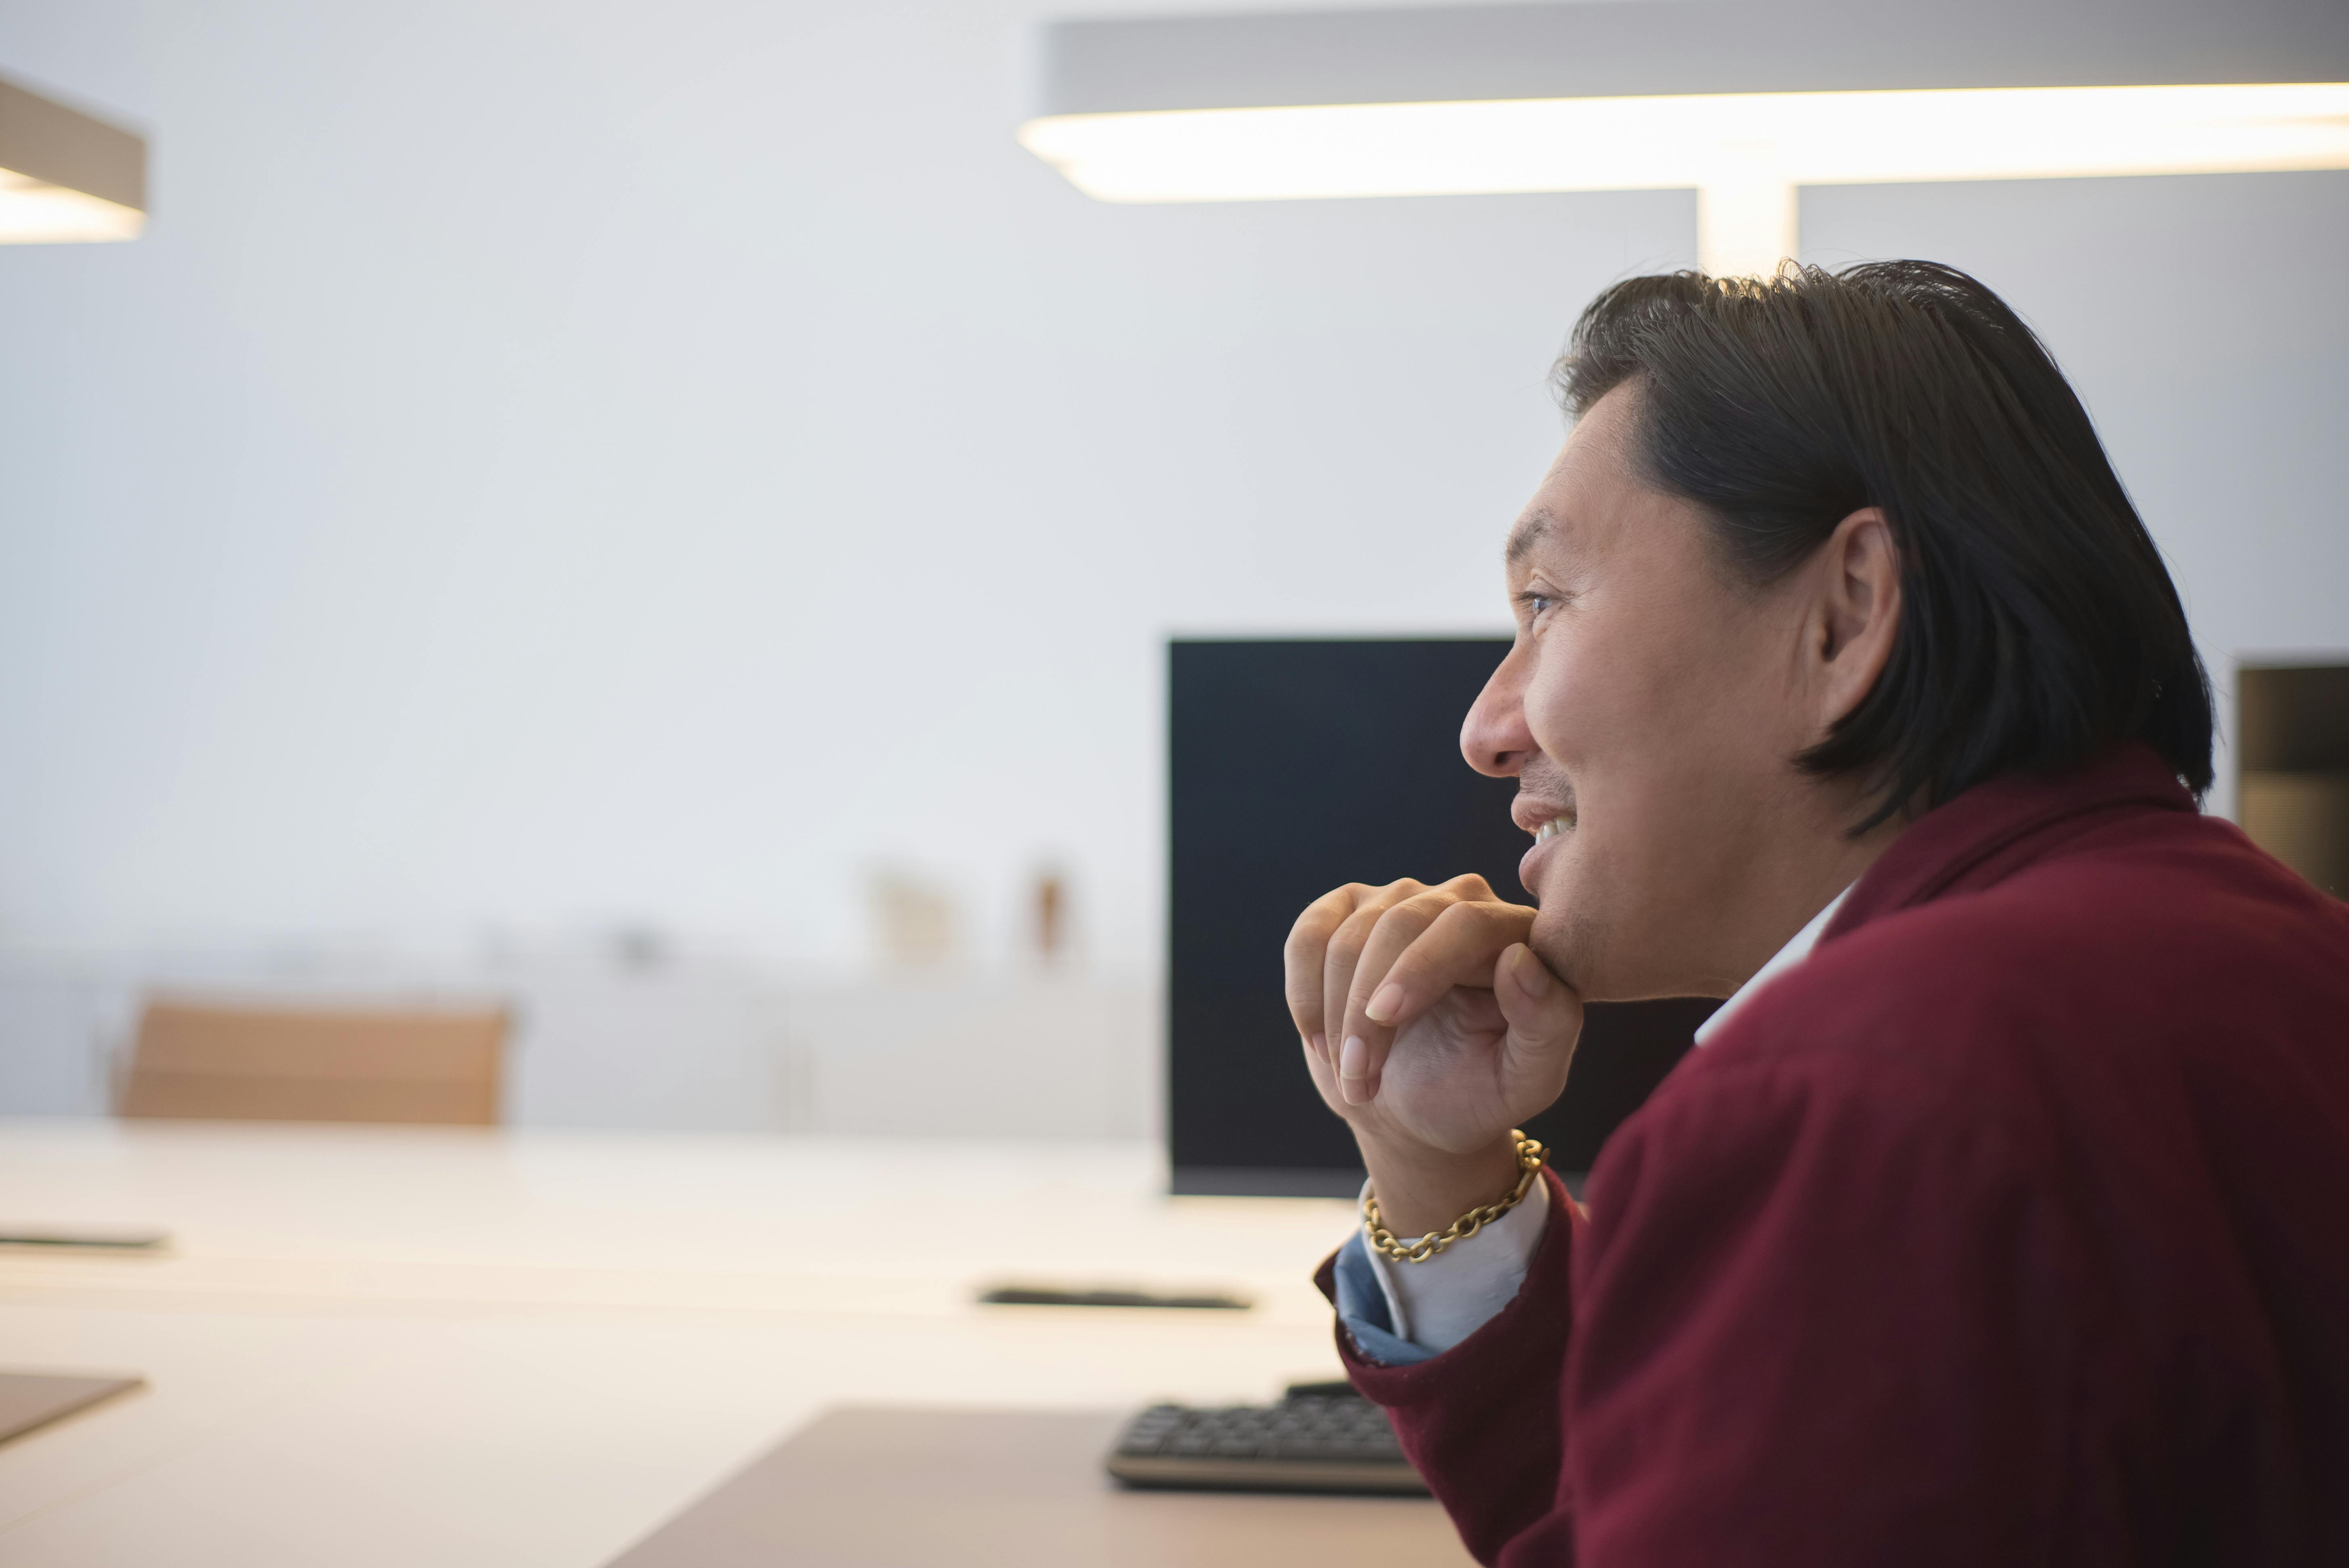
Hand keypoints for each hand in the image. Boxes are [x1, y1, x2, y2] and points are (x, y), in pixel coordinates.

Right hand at [1284, 876, 1583, 1232]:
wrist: (1414, 1110)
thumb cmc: (1478, 1094)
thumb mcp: (1527, 1080)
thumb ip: (1548, 1023)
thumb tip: (1519, 959)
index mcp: (1519, 935)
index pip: (1467, 923)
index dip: (1420, 965)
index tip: (1384, 1017)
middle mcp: (1462, 902)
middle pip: (1400, 922)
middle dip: (1366, 1007)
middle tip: (1361, 1079)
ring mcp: (1401, 901)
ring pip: (1348, 935)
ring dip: (1334, 1014)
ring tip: (1353, 1077)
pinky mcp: (1347, 913)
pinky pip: (1309, 934)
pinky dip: (1304, 993)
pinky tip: (1322, 1040)